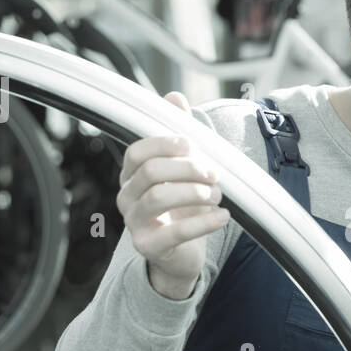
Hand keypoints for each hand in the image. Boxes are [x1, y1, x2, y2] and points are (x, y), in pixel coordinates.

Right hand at [116, 92, 229, 297]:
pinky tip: (224, 216)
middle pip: (151, 171)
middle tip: (214, 175)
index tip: (193, 145)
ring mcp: (134, 223)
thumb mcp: (183, 169)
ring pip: (159, 197)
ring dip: (195, 192)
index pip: (138, 151)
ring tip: (218, 195)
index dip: (165, 144)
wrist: (182, 253)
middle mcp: (127, 197)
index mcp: (132, 174)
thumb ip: (179, 135)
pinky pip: (176, 232)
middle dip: (189, 168)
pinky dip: (205, 222)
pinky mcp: (148, 246)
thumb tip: (174, 97)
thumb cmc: (182, 206)